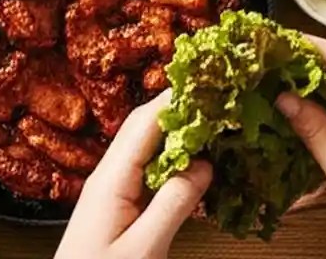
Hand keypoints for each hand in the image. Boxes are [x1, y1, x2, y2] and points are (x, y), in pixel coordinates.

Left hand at [55, 91, 211, 258]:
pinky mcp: (117, 204)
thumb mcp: (143, 248)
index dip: (177, 98)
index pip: (145, 122)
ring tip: (213, 123)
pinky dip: (172, 159)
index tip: (210, 84)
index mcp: (111, 178)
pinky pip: (146, 169)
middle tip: (218, 97)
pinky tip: (194, 164)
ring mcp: (111, 189)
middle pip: (144, 126)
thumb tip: (204, 164)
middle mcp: (108, 175)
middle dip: (179, 107)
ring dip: (177, 132)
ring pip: (146, 146)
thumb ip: (173, 204)